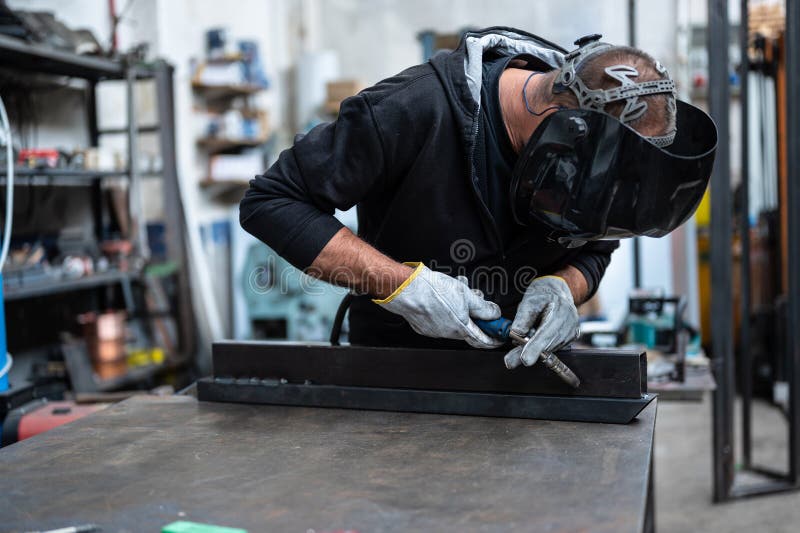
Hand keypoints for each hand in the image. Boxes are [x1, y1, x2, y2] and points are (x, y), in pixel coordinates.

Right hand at [375, 263, 503, 348]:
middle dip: (474, 312)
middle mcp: (446, 332)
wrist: (407, 290)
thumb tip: (494, 313)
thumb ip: (483, 307)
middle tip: (476, 298)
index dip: (492, 339)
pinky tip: (443, 292)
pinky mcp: (423, 324)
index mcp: (460, 328)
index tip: (499, 338)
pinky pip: (439, 317)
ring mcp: (433, 329)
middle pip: (467, 326)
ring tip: (458, 288)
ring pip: (453, 319)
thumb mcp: (466, 294)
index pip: (481, 340)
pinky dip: (445, 307)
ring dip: (459, 305)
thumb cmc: (433, 291)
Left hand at [504, 276, 579, 368]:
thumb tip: (516, 335)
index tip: (525, 360)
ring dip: (533, 349)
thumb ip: (523, 317)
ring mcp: (572, 333)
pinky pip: (552, 348)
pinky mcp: (570, 338)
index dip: (534, 348)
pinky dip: (540, 346)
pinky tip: (535, 337)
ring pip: (549, 349)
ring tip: (525, 336)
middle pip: (547, 346)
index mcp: (560, 312)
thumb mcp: (529, 299)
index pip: (546, 334)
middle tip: (509, 361)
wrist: (558, 291)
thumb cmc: (543, 294)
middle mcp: (570, 325)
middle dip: (528, 353)